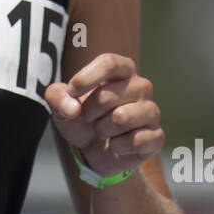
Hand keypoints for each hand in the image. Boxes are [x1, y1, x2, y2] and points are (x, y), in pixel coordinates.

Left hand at [44, 53, 163, 179]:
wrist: (95, 151)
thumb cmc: (81, 118)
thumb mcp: (61, 105)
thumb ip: (57, 96)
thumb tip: (72, 108)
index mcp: (121, 70)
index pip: (109, 63)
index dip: (87, 78)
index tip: (72, 91)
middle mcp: (140, 86)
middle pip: (106, 96)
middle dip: (88, 112)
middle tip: (90, 118)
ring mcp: (151, 111)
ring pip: (121, 118)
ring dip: (103, 130)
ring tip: (103, 130)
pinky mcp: (156, 136)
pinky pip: (135, 141)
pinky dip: (118, 146)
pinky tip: (117, 144)